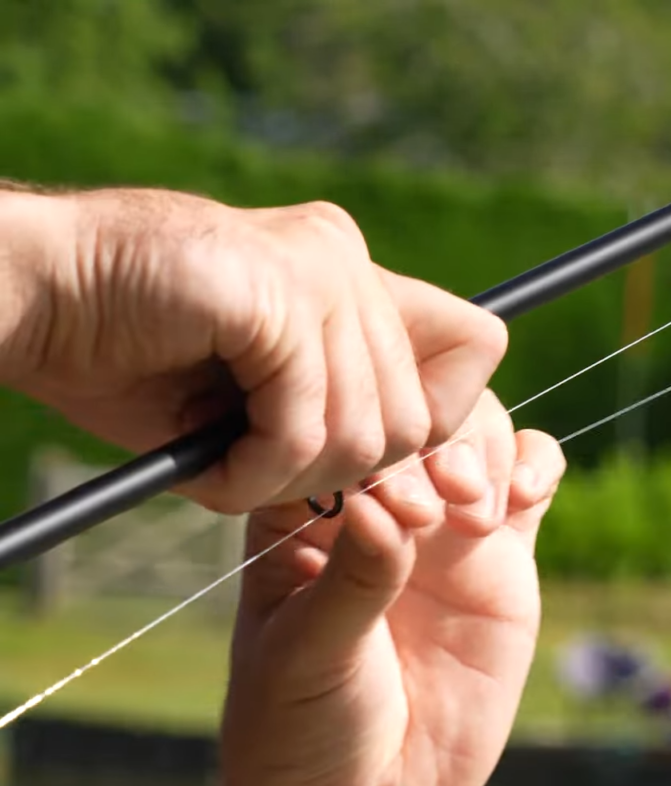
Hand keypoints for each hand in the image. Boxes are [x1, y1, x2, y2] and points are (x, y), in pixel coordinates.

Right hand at [0, 187, 506, 513]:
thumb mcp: (254, 400)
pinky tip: (213, 467)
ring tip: (231, 469)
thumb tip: (429, 491)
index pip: (474, 349)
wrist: (28, 303)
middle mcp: (348, 259)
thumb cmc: (124, 359)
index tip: (399, 483)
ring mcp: (320, 267)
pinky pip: (307, 425)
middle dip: (347, 476)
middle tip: (269, 478)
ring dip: (294, 479)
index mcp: (353, 277)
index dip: (445, 429)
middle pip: (418, 413)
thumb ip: (337, 421)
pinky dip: (259, 472)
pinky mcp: (279, 292)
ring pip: (368, 429)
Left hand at [179, 392, 564, 785]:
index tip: (384, 503)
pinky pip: (531, 479)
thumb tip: (377, 502)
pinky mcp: (502, 558)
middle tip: (436, 505)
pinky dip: (538, 464)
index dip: (372, 441)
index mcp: (303, 512)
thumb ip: (351, 578)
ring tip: (473, 513)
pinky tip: (525, 495)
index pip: (342, 428)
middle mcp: (377, 504)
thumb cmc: (302, 729)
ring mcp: (443, 528)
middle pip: (420, 417)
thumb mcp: (308, 653)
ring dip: (484, 451)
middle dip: (435, 441)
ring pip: (478, 434)